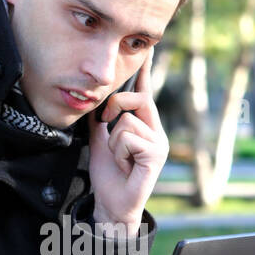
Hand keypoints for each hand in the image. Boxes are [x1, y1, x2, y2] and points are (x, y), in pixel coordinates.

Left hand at [85, 51, 167, 228]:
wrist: (112, 204)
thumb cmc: (109, 177)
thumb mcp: (100, 142)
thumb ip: (101, 122)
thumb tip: (96, 103)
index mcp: (144, 128)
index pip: (144, 95)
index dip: (145, 72)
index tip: (147, 49)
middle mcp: (156, 132)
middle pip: (138, 99)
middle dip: (116, 106)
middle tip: (106, 126)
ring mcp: (159, 143)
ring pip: (126, 121)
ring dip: (113, 142)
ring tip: (119, 160)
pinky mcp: (156, 154)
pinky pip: (128, 137)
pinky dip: (118, 151)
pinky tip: (125, 165)